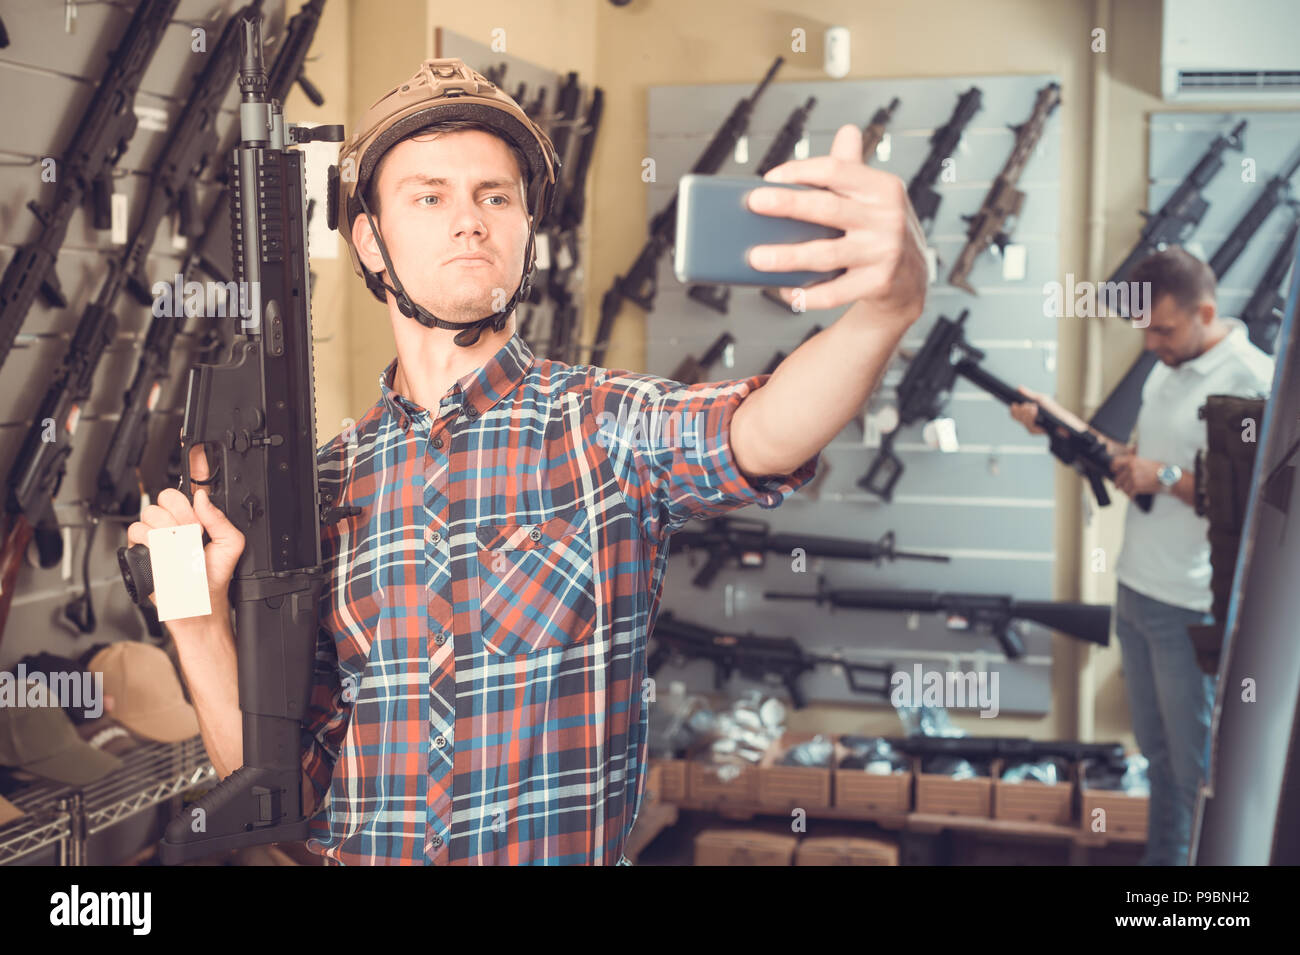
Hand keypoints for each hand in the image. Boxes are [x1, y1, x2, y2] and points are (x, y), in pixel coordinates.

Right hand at [125, 444, 244, 625]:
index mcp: (200, 517)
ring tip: (181, 551)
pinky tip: (166, 556)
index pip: (194, 484)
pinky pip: (137, 532)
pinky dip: (153, 544)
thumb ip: (221, 520)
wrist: (197, 605)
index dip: (195, 464)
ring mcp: (158, 533)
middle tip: (193, 536)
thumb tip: (202, 498)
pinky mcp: (141, 547)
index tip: (194, 447)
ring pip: (152, 514)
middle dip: (182, 516)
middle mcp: (177, 521)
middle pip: (168, 496)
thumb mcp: (231, 546)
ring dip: (170, 534)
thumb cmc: (213, 577)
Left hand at [745, 124, 927, 321]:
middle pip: (828, 209)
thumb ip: (854, 167)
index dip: (801, 172)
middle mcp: (887, 218)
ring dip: (788, 257)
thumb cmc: (881, 228)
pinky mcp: (878, 284)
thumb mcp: (876, 195)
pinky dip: (807, 294)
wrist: (911, 278)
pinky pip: (835, 292)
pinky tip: (785, 290)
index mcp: (883, 188)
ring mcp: (884, 253)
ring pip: (826, 254)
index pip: (837, 170)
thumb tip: (847, 131)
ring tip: (756, 257)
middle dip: (788, 205)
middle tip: (753, 203)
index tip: (769, 178)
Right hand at [1010, 386, 1089, 437]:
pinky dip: (1032, 418)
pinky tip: (1035, 413)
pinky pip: (1029, 426)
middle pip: (1016, 416)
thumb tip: (1019, 388)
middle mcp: (1027, 419)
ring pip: (1022, 420)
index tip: (1014, 404)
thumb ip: (1029, 395)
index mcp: (1027, 411)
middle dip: (1020, 410)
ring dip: (1027, 413)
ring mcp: (1030, 426)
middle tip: (1027, 405)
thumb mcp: (1041, 399)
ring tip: (1034, 408)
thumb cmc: (1053, 409)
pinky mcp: (1035, 431)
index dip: (1013, 409)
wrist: (1063, 419)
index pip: (1015, 412)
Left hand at [1110, 453, 1161, 497]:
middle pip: (1118, 478)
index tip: (1113, 471)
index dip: (1113, 468)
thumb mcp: (1145, 460)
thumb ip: (1134, 462)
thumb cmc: (1159, 468)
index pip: (1115, 462)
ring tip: (1127, 492)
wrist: (1167, 476)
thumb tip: (1126, 466)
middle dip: (1118, 484)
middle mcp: (1131, 468)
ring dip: (1125, 491)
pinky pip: (1129, 493)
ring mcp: (1133, 478)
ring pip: (1123, 487)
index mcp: (1132, 460)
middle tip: (1117, 487)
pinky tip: (1132, 497)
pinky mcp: (1137, 486)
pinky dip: (1130, 496)